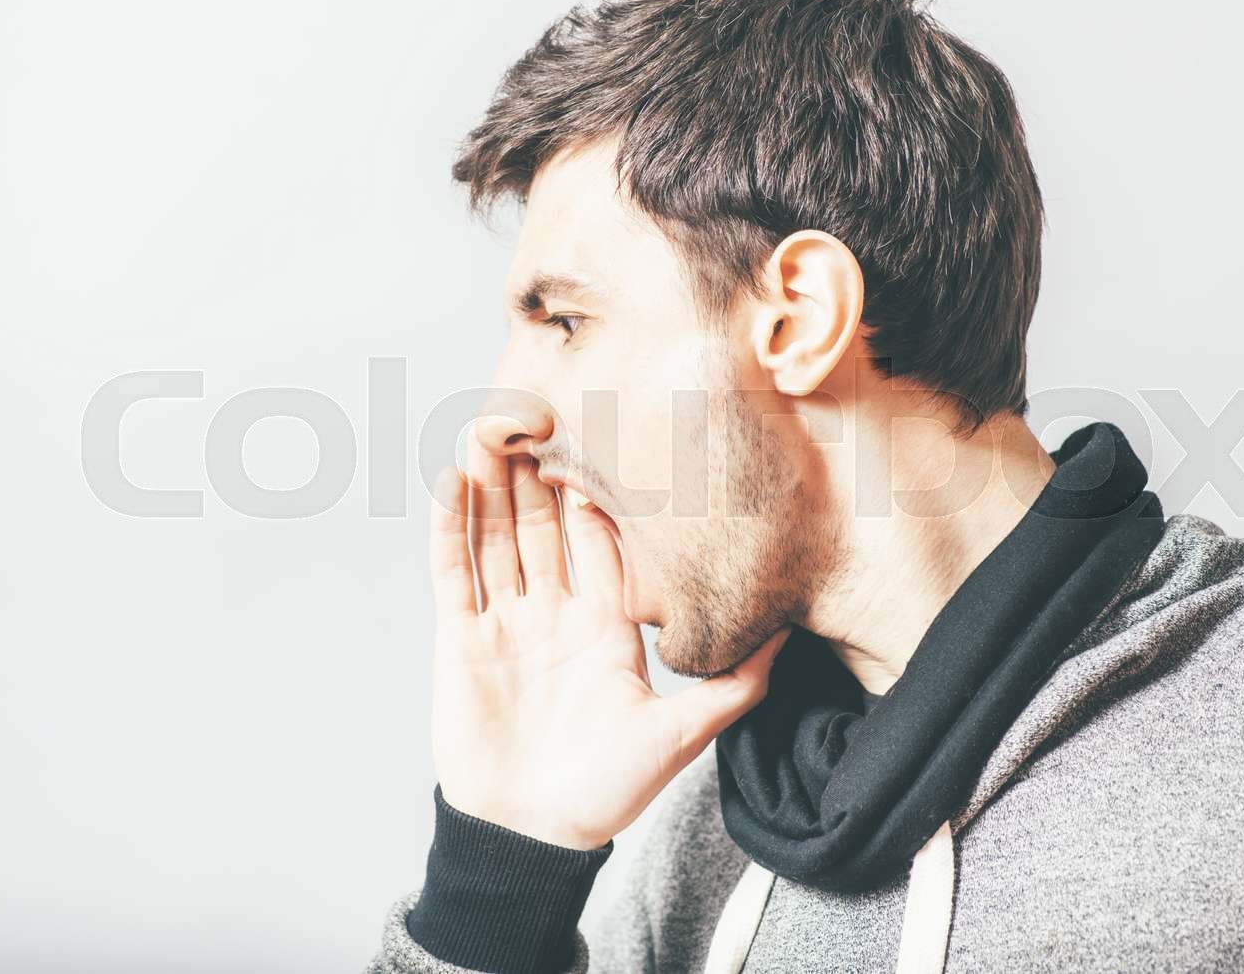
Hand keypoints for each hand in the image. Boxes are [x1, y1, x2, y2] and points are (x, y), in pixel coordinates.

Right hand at [426, 432, 791, 850]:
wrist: (534, 835)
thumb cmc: (607, 789)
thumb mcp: (683, 732)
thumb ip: (735, 684)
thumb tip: (792, 636)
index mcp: (605, 624)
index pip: (601, 539)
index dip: (600, 489)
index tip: (607, 435)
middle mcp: (555, 613)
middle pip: (544, 524)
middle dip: (540, 469)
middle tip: (541, 408)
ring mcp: (506, 623)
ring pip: (497, 537)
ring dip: (492, 483)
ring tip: (491, 426)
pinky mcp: (461, 641)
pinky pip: (454, 575)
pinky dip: (451, 530)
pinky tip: (452, 483)